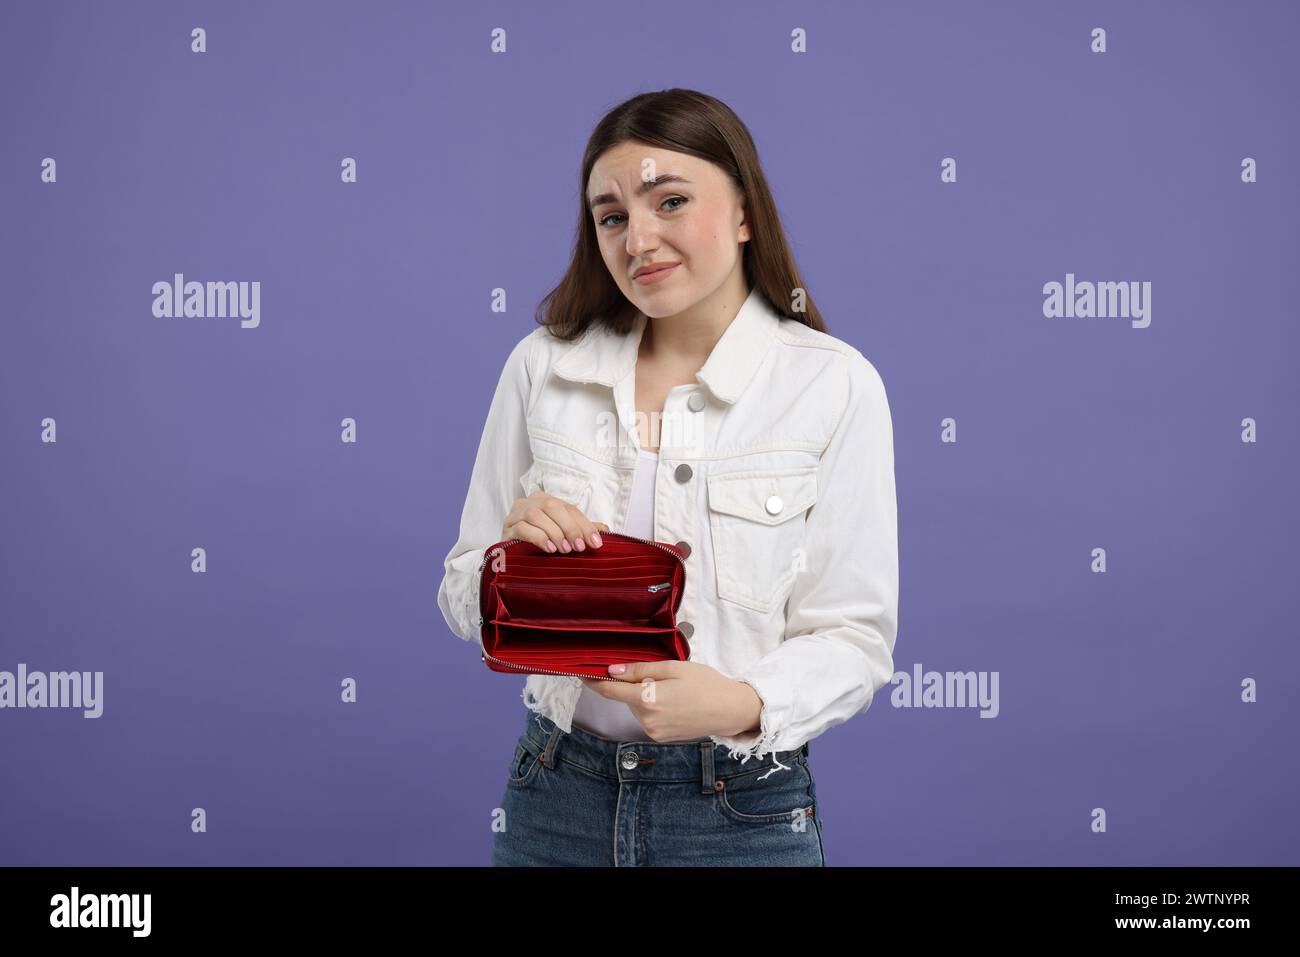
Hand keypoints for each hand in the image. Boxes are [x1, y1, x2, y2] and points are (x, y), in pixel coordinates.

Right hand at [502, 491, 607, 553]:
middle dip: (569, 527)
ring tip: (564, 550)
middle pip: (552, 506)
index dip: (584, 525)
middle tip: (578, 547)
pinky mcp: (506, 529)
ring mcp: (515, 514)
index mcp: (545, 500)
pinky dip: (538, 537)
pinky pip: (522, 528)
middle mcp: (529, 502)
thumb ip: (580, 530)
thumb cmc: (540, 544)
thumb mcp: (562, 535)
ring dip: (554, 532)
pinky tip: (549, 549)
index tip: (596, 543)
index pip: (569, 508)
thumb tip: (605, 530)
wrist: (510, 557)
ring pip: (536, 515)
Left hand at [580, 660, 763, 741]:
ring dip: (644, 696)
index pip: (610, 691)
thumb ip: (640, 669)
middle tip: (658, 675)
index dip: (594, 681)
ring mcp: (654, 732)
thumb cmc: (706, 684)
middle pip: (626, 698)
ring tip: (673, 690)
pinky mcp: (661, 738)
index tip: (582, 673)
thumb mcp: (674, 668)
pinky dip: (653, 707)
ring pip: (637, 707)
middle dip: (633, 685)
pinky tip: (674, 702)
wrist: (731, 710)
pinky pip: (647, 718)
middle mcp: (647, 720)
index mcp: (648, 700)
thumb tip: (612, 670)